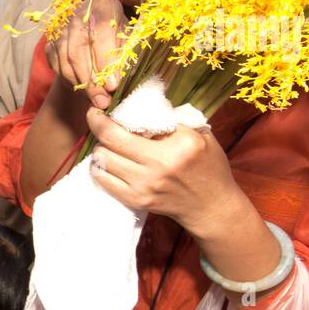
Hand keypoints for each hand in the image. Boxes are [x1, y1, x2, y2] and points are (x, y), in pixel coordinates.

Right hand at [47, 0, 124, 108]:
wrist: (97, 20)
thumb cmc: (118, 30)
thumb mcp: (129, 38)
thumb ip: (123, 57)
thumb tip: (115, 83)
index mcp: (102, 7)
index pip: (100, 33)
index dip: (105, 62)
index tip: (113, 85)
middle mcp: (77, 15)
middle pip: (77, 50)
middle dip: (90, 80)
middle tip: (102, 101)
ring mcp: (61, 29)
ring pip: (64, 60)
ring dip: (79, 84)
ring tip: (95, 99)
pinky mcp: (51, 42)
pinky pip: (56, 66)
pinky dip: (69, 81)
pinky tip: (83, 89)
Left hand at [86, 108, 241, 239]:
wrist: (211, 206)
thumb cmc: (208, 166)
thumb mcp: (200, 134)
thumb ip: (173, 118)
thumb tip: (141, 103)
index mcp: (179, 144)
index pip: (133, 121)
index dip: (111, 113)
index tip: (102, 107)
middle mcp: (159, 165)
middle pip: (110, 139)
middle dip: (98, 125)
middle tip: (97, 120)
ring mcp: (145, 185)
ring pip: (102, 158)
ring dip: (100, 148)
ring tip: (108, 144)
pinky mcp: (136, 200)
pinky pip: (103, 180)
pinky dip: (99, 168)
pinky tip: (107, 162)